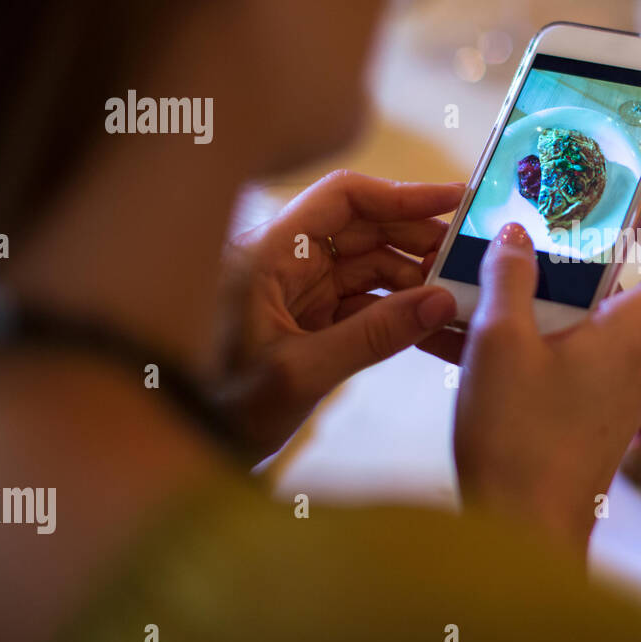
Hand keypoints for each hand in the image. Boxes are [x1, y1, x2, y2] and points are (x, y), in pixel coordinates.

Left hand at [214, 170, 460, 455]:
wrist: (174, 448)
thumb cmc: (214, 408)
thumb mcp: (299, 374)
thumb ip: (374, 336)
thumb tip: (441, 303)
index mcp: (266, 254)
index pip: (343, 199)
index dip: (402, 194)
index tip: (454, 200)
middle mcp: (279, 262)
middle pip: (360, 229)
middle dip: (415, 240)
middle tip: (466, 259)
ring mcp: (289, 292)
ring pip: (363, 266)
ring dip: (410, 278)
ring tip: (454, 295)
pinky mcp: (298, 322)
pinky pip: (356, 302)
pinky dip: (392, 309)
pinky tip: (427, 321)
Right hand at [452, 206, 640, 555]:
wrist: (524, 538)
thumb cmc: (518, 439)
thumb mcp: (499, 344)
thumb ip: (507, 278)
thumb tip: (515, 234)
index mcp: (633, 336)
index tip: (631, 210)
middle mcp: (637, 366)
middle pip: (623, 296)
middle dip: (573, 268)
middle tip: (526, 247)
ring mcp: (616, 400)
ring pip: (587, 334)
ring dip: (541, 311)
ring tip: (480, 298)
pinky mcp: (591, 427)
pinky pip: (570, 370)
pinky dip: (534, 352)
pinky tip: (473, 353)